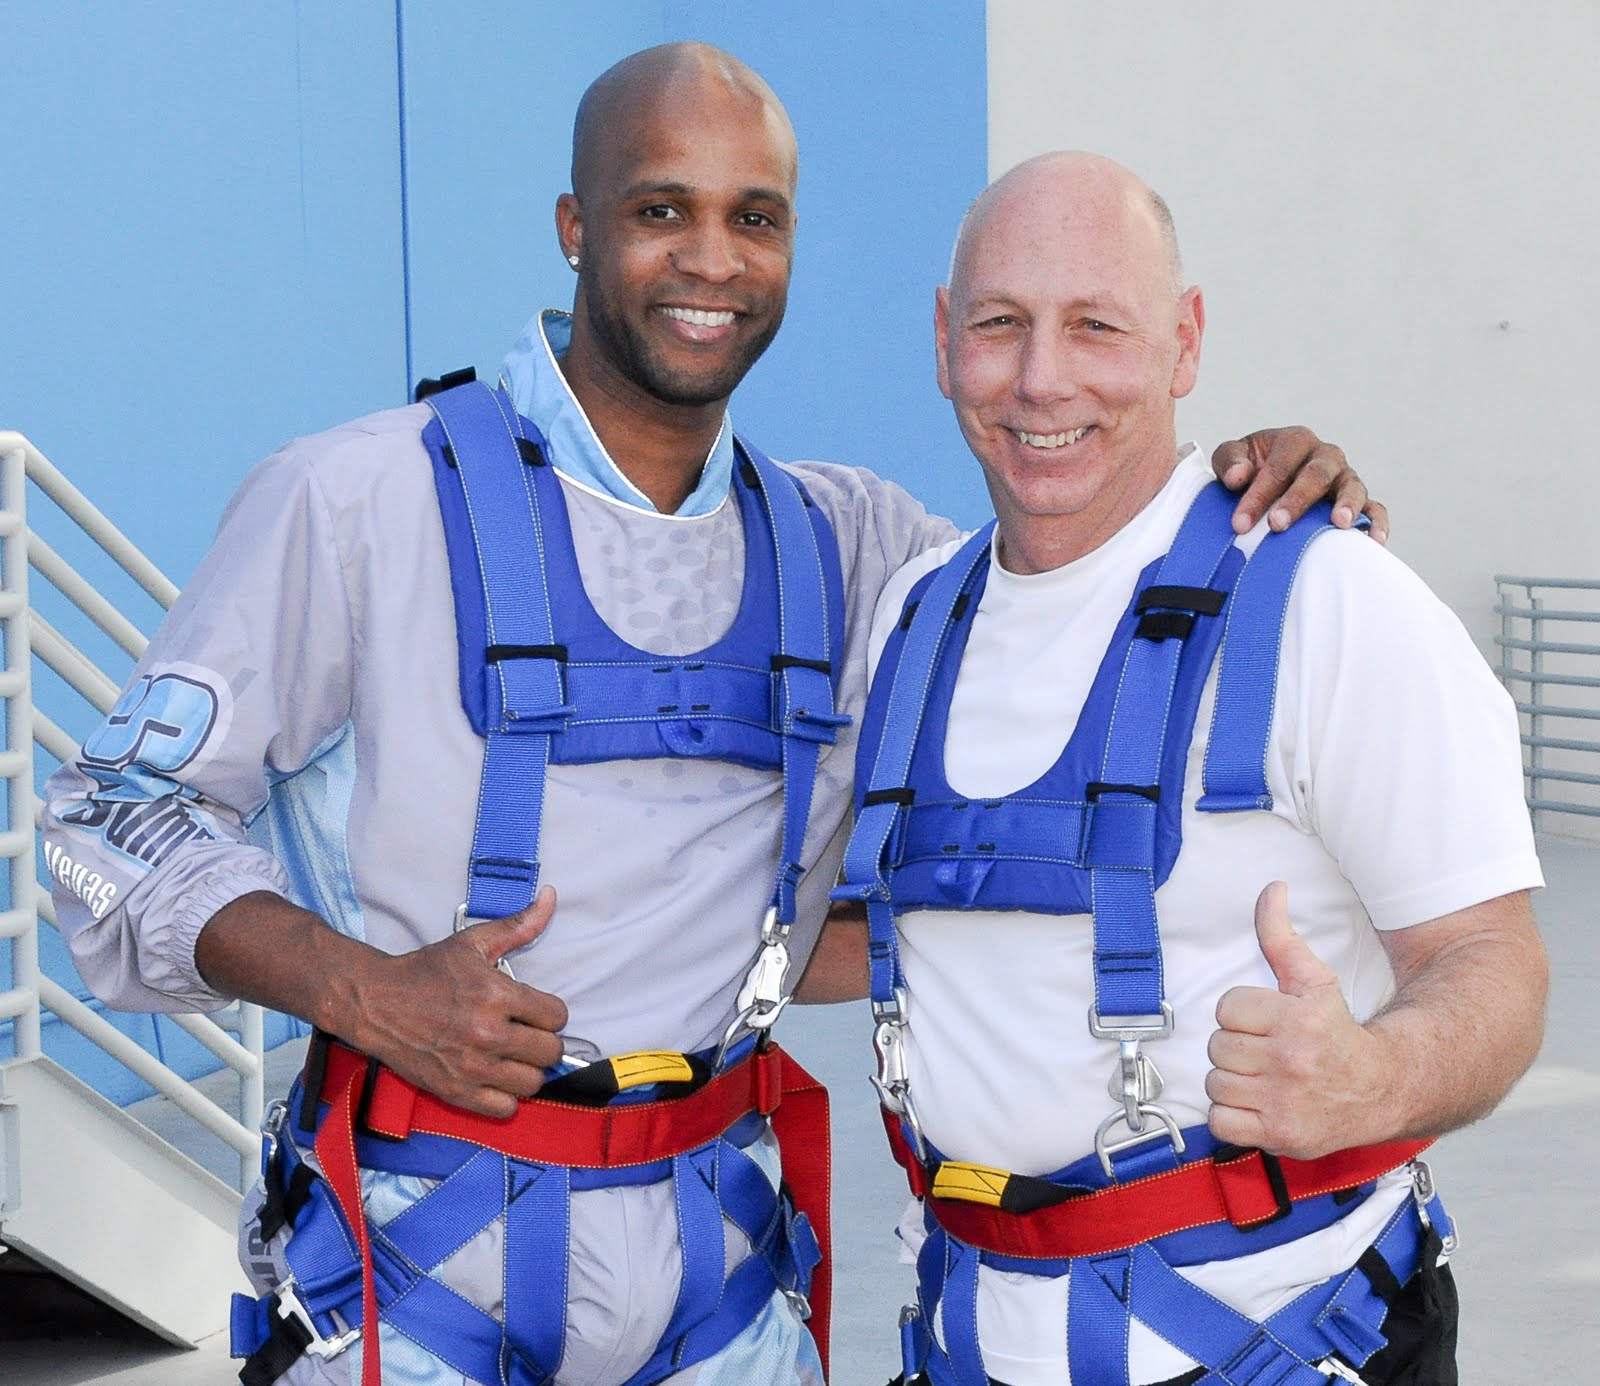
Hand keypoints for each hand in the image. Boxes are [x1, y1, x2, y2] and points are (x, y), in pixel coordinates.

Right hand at [346, 886, 568, 1116]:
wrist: (375, 1002)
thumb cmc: (426, 972)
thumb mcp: (472, 943)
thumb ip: (519, 925)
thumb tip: (551, 897)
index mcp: (496, 994)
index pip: (557, 1017)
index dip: (549, 1013)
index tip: (533, 1011)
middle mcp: (487, 1033)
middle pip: (550, 1052)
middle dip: (542, 1041)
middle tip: (524, 1033)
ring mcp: (472, 1067)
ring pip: (532, 1083)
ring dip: (526, 1069)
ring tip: (510, 1055)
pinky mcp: (455, 1092)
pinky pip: (504, 1108)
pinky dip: (505, 1096)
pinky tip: (494, 1077)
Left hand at [1205, 881, 1384, 1158]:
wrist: (1382, 1090)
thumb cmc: (1338, 1032)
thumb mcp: (1313, 979)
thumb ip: (1281, 935)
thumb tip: (1271, 888)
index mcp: (1297, 1019)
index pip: (1226, 1007)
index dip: (1242, 1014)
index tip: (1266, 1023)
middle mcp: (1292, 1061)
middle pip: (1217, 1046)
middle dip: (1236, 1047)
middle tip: (1265, 1053)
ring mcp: (1286, 1102)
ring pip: (1216, 1083)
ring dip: (1232, 1082)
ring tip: (1262, 1079)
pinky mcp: (1281, 1135)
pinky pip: (1221, 1122)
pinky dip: (1231, 1117)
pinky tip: (1256, 1105)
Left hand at [1211, 427, 1389, 543]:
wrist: (1270, 484)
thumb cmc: (1251, 470)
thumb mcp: (1233, 458)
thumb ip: (1230, 461)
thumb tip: (1237, 477)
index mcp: (1295, 441)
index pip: (1279, 466)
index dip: (1258, 494)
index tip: (1240, 523)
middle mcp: (1325, 456)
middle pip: (1317, 474)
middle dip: (1296, 500)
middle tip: (1277, 525)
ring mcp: (1344, 478)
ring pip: (1352, 487)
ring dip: (1347, 504)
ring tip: (1339, 523)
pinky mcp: (1358, 501)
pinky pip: (1374, 509)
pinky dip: (1376, 523)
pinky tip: (1373, 541)